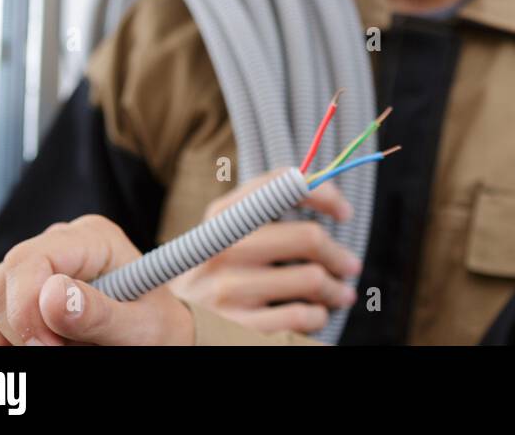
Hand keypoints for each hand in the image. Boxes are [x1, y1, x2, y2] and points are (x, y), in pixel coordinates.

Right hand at [0, 215, 194, 344]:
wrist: (153, 339)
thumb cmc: (152, 327)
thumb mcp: (140, 325)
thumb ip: (100, 312)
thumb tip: (54, 294)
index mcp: (91, 238)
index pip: (28, 262)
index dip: (25, 311)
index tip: (48, 348)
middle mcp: (53, 245)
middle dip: (11, 330)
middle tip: (50, 354)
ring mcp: (26, 267)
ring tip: (33, 351)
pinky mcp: (7, 291)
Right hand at [169, 168, 361, 335]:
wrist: (164, 319)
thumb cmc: (215, 269)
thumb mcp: (226, 230)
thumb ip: (266, 206)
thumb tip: (330, 195)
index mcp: (222, 214)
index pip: (284, 186)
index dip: (324, 196)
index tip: (344, 213)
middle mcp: (222, 247)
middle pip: (309, 237)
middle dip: (340, 255)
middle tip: (351, 266)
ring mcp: (226, 290)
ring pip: (312, 280)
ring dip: (336, 290)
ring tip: (340, 294)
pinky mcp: (235, 327)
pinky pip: (299, 317)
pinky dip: (317, 317)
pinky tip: (315, 316)